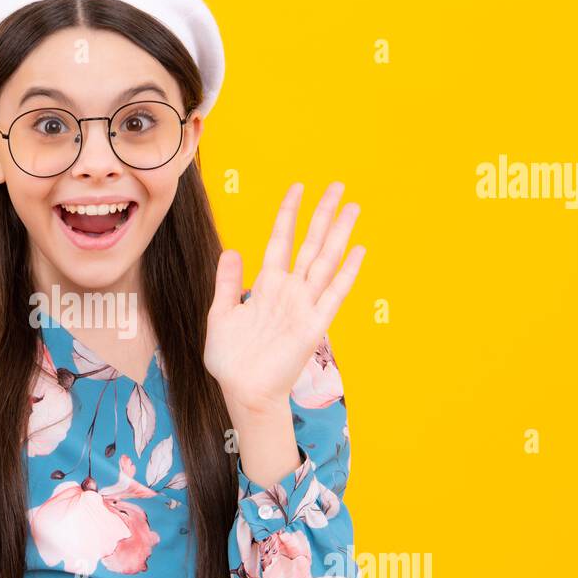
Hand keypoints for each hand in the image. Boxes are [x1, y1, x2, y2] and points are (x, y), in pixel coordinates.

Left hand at [204, 182, 364, 413]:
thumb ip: (227, 282)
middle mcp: (289, 291)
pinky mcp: (313, 326)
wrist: (241, 391)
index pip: (280, 240)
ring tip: (352, 207)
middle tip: (338, 186)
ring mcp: (303, 306)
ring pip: (324, 261)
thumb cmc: (230, 359)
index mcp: (266, 286)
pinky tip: (358, 251)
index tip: (298, 187)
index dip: (288, 214)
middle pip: (309, 244)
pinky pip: (333, 295)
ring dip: (339, 234)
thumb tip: (232, 250)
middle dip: (323, 214)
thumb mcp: (220, 314)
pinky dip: (346, 273)